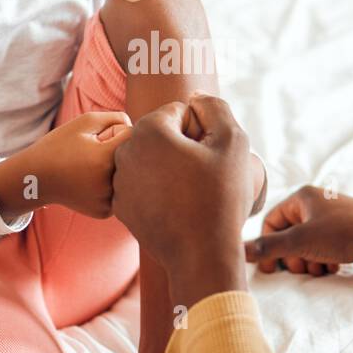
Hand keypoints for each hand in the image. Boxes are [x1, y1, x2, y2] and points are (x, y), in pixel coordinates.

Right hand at [0, 111, 131, 220]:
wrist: (35, 178)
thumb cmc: (60, 145)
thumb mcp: (86, 121)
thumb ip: (118, 118)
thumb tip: (141, 132)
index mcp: (105, 159)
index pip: (133, 136)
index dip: (116, 132)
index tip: (98, 137)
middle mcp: (109, 184)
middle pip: (132, 159)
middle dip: (118, 152)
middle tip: (92, 154)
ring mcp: (107, 201)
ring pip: (127, 178)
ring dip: (115, 169)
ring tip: (90, 168)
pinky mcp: (105, 212)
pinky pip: (119, 192)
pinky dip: (109, 185)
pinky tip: (90, 183)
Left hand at [112, 92, 252, 307]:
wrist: (202, 254)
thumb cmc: (220, 197)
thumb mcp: (233, 141)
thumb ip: (214, 107)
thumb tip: (195, 98)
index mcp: (149, 129)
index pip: (180, 113)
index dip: (202, 132)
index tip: (211, 157)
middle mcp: (125, 151)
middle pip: (162, 136)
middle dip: (183, 149)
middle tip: (203, 176)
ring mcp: (119, 181)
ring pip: (152, 161)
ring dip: (170, 169)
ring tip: (191, 193)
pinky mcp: (121, 206)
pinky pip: (144, 186)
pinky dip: (159, 191)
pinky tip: (177, 208)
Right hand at [244, 186, 352, 274]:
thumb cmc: (344, 233)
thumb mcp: (301, 242)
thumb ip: (269, 247)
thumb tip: (240, 249)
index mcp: (303, 197)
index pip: (271, 221)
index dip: (267, 245)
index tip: (269, 269)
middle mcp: (316, 203)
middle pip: (289, 234)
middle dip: (293, 256)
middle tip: (302, 268)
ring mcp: (332, 217)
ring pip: (307, 244)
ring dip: (309, 261)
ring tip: (322, 267)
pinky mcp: (346, 231)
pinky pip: (324, 248)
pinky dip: (324, 260)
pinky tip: (334, 266)